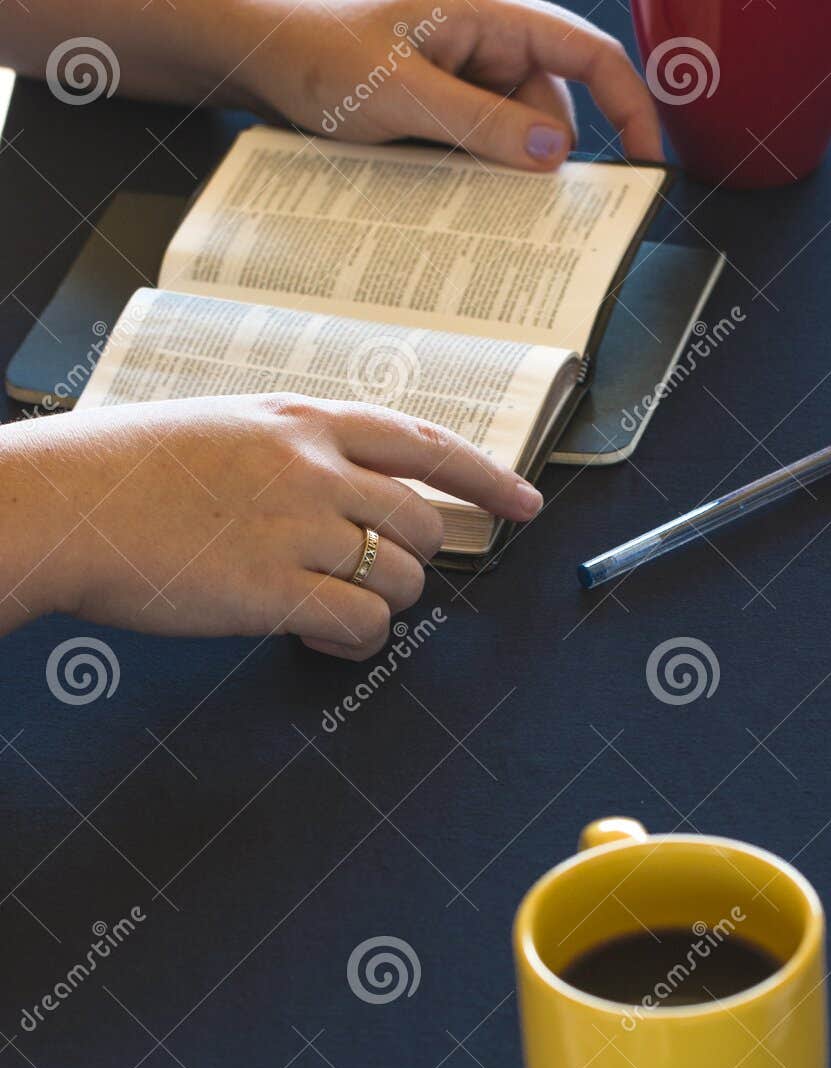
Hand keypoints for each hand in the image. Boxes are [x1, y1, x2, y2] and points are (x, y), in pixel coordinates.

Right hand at [0, 394, 540, 653]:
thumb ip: (292, 453)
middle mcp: (313, 468)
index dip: (486, 477)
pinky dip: (354, 641)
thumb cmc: (125, 471)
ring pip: (401, 580)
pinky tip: (315, 635)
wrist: (64, 504)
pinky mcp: (275, 590)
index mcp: (303, 421)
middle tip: (365, 580)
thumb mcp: (222, 429)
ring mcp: (297, 527)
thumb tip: (343, 494)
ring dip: (378, 606)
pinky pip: (362, 625)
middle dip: (409, 564)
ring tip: (320, 608)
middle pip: (422, 525)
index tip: (525, 504)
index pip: (425, 442)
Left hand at [234, 0, 662, 167]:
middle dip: (539, 159)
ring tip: (440, 182)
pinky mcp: (441, 102)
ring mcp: (464, 72)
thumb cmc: (314, 48)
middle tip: (507, 207)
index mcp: (490, 12)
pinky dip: (467, 170)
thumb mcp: (400, 93)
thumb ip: (481, 122)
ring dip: (493, 170)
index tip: (647, 166)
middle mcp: (486, 38)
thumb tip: (556, 151)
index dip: (631, 106)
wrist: (251, 48)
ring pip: (514, 136)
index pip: (589, 54)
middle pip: (552, 109)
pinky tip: (435, 184)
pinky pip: (477, 144)